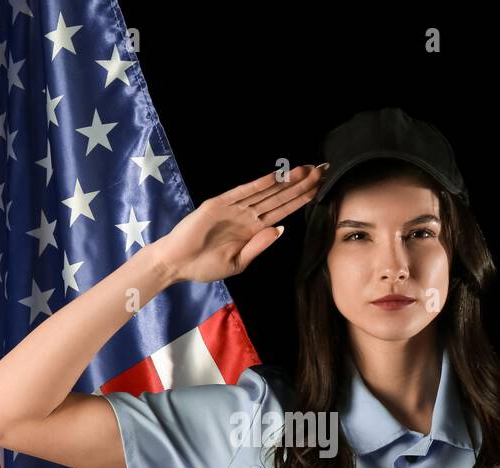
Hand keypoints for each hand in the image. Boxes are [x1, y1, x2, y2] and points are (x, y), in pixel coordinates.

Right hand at [153, 163, 324, 283]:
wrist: (177, 265)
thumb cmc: (204, 266)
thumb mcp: (238, 263)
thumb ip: (259, 246)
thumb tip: (281, 228)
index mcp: (253, 230)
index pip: (283, 211)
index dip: (301, 200)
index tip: (320, 189)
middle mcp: (247, 215)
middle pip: (280, 197)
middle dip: (301, 185)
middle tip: (323, 171)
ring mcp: (234, 208)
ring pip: (266, 192)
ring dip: (285, 181)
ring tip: (307, 170)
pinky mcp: (219, 205)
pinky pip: (243, 192)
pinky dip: (259, 184)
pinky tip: (275, 176)